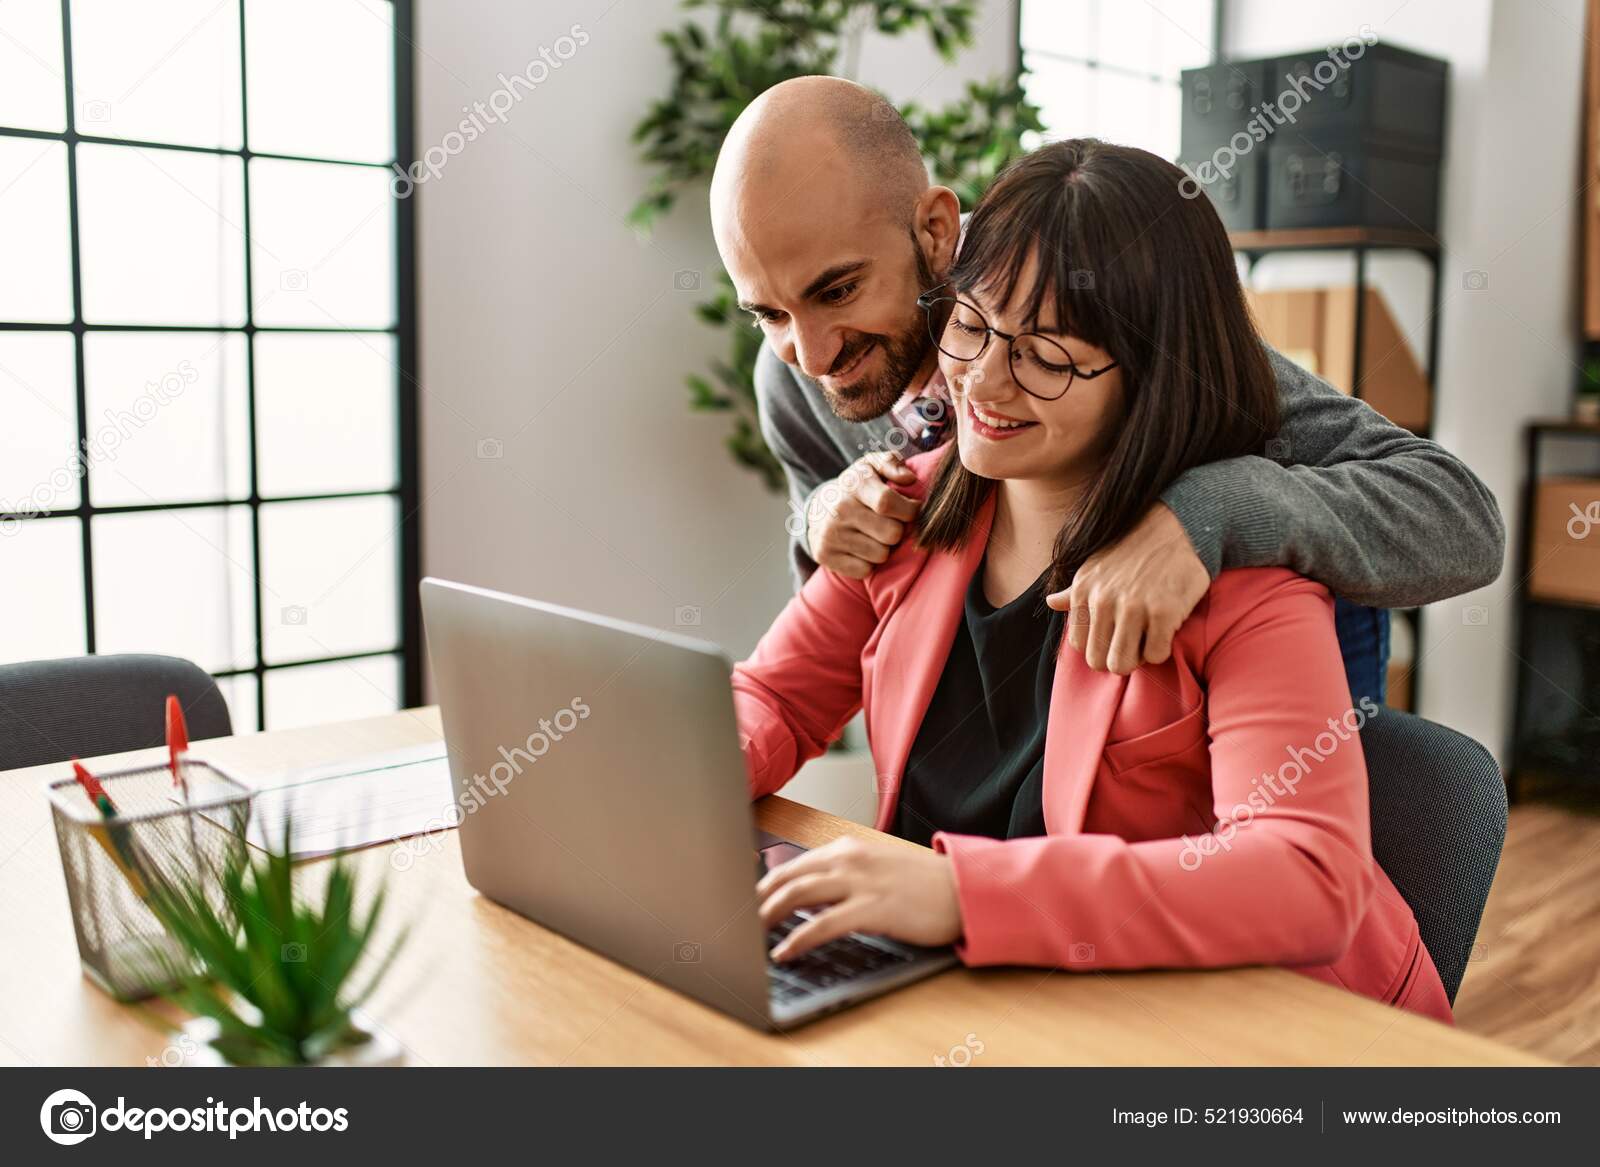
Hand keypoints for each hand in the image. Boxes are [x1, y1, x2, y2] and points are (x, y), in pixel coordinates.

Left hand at [757, 836, 962, 960]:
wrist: (963, 889)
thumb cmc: (920, 885)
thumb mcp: (874, 871)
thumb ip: (840, 879)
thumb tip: (804, 901)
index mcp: (846, 849)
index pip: (791, 866)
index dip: (761, 886)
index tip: (742, 904)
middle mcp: (848, 859)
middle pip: (785, 878)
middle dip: (755, 902)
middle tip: (736, 923)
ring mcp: (860, 882)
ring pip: (797, 895)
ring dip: (767, 917)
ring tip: (750, 936)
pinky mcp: (873, 908)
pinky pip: (823, 924)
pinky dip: (798, 938)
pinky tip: (785, 951)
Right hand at [806, 451, 919, 578]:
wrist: (818, 509)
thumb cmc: (856, 488)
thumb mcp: (872, 466)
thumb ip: (893, 463)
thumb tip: (909, 479)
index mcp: (853, 484)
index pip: (888, 503)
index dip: (909, 510)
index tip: (913, 510)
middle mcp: (839, 509)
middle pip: (891, 533)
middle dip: (898, 531)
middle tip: (891, 524)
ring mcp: (830, 534)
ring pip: (881, 555)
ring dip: (884, 548)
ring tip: (876, 536)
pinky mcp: (825, 555)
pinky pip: (865, 570)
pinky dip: (868, 563)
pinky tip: (862, 549)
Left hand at [1047, 503, 1209, 673]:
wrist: (1175, 526)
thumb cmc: (1134, 550)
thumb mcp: (1096, 566)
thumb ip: (1074, 591)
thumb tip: (1051, 602)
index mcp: (1084, 591)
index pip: (1079, 645)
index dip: (1099, 646)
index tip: (1114, 636)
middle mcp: (1104, 601)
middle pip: (1098, 661)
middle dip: (1116, 659)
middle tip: (1133, 643)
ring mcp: (1133, 607)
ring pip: (1123, 663)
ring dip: (1137, 658)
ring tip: (1147, 639)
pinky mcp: (1163, 612)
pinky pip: (1155, 655)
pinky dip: (1160, 650)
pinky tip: (1165, 632)